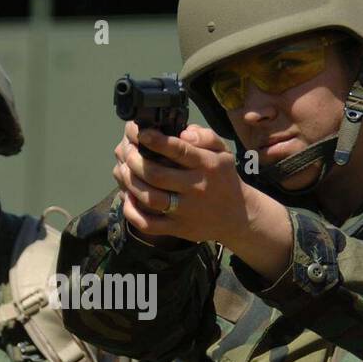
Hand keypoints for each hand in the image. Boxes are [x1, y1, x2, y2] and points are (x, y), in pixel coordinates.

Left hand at [112, 120, 253, 246]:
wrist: (239, 216)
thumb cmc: (224, 179)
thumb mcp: (223, 152)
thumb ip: (205, 137)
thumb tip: (183, 132)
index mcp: (207, 165)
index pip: (179, 151)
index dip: (156, 141)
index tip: (141, 133)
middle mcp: (196, 188)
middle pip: (157, 175)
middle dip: (135, 161)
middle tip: (128, 152)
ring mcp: (186, 211)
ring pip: (150, 198)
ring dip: (131, 183)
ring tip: (123, 170)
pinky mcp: (178, 228)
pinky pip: (149, 224)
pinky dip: (132, 212)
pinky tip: (127, 198)